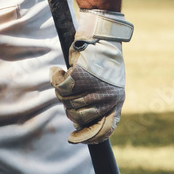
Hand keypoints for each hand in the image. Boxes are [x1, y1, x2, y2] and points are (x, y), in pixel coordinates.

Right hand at [50, 9, 132, 143]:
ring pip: (66, 101)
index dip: (88, 137)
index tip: (74, 138)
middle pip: (77, 116)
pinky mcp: (80, 77)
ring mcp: (93, 89)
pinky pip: (60, 86)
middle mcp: (107, 99)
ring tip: (67, 76)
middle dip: (69, 106)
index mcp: (116, 102)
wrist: (103, 35)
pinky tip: (58, 70)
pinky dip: (56, 77)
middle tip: (69, 91)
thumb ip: (99, 102)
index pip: (104, 130)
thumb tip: (79, 122)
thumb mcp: (109, 84)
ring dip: (62, 90)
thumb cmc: (103, 59)